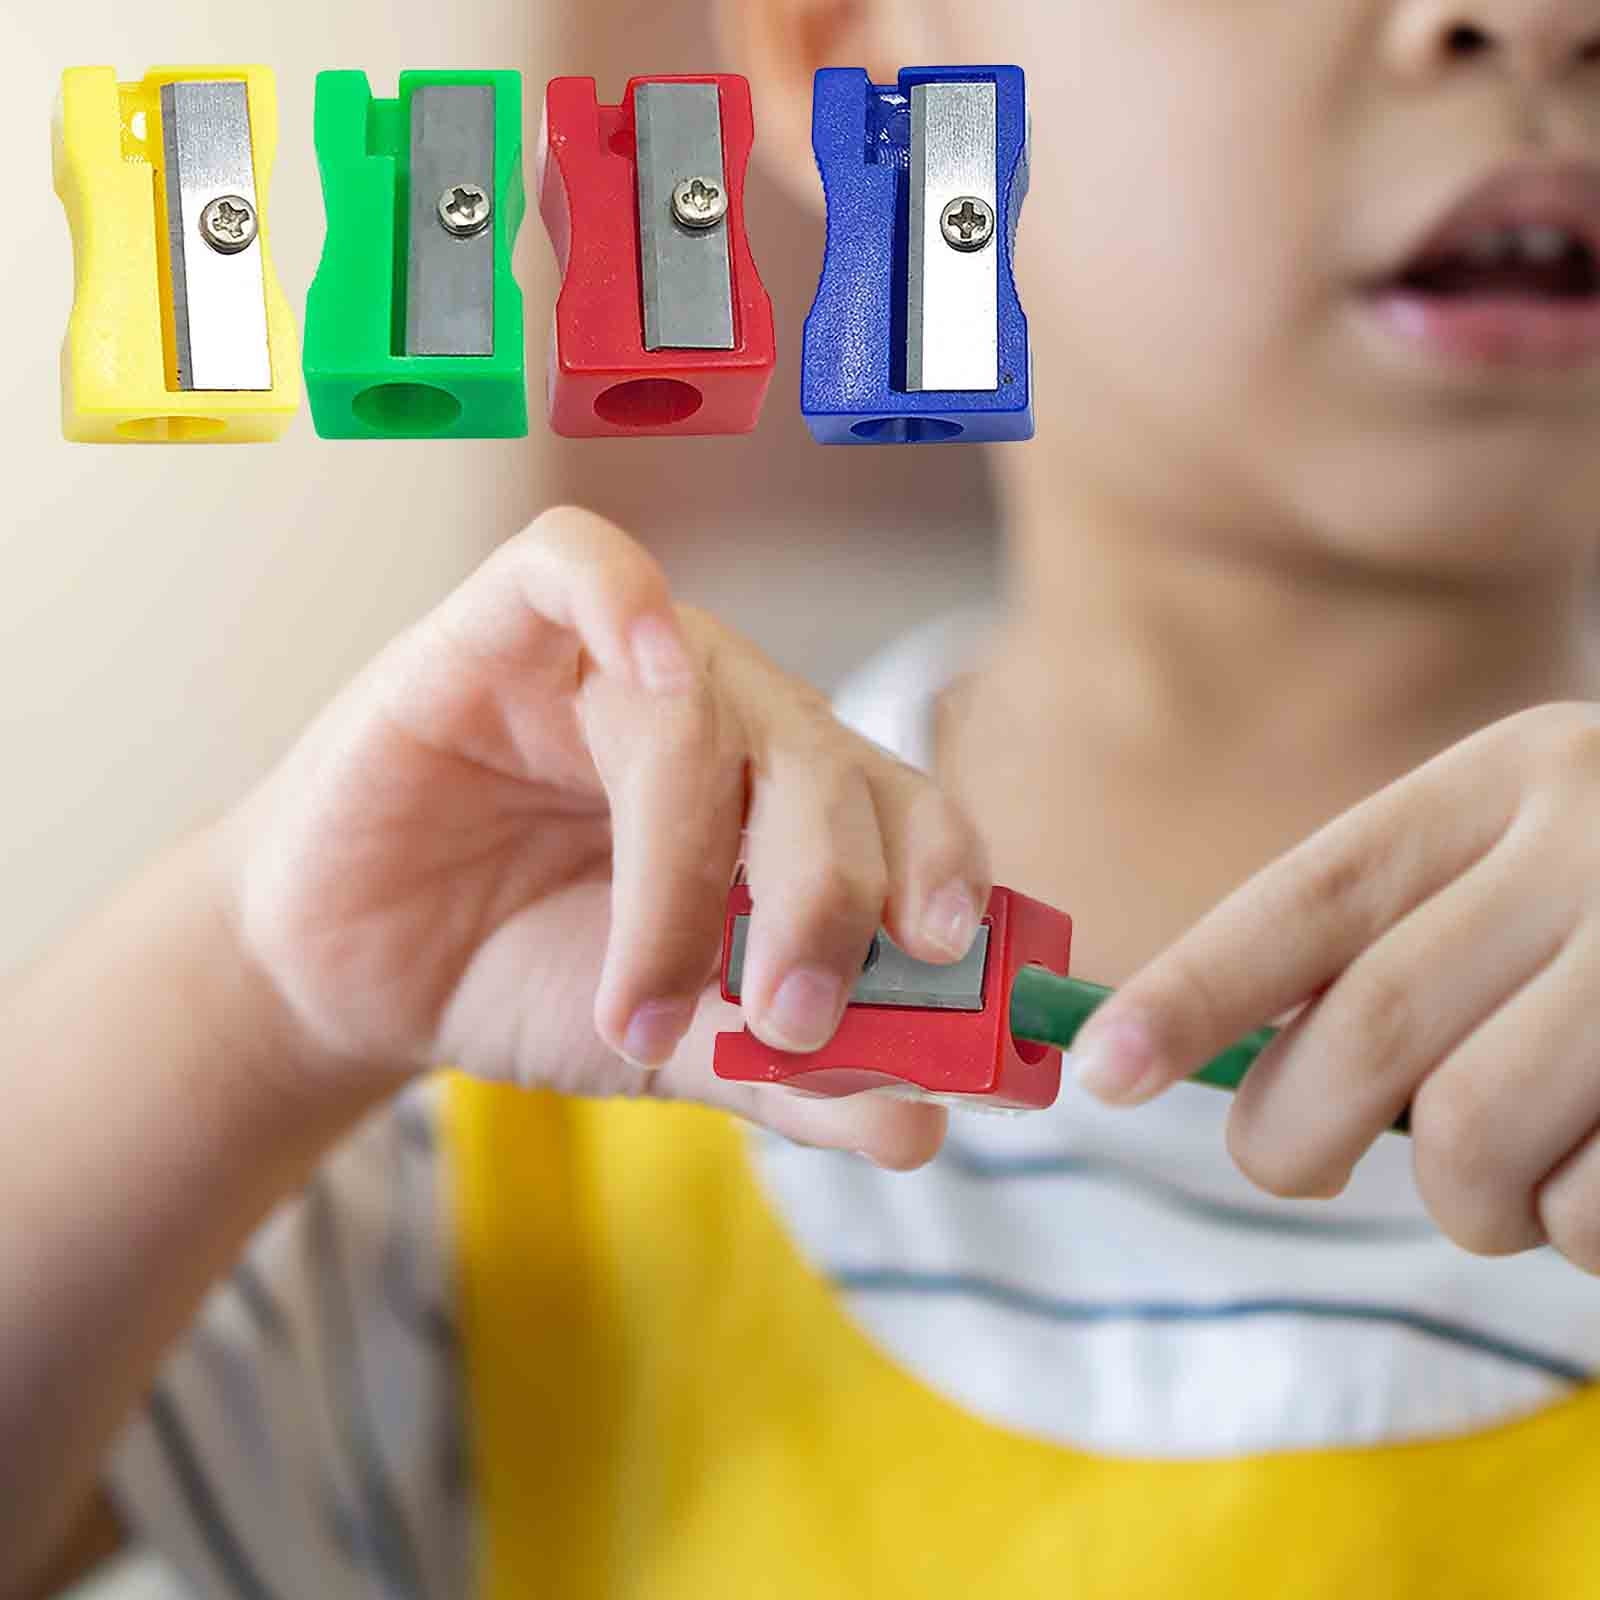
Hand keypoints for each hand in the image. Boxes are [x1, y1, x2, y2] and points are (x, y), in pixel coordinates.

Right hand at [219, 508, 991, 1168]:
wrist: (358, 974)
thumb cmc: (529, 981)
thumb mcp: (679, 1051)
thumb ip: (797, 1084)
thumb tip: (926, 1131)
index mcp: (789, 805)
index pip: (903, 805)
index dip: (941, 863)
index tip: (944, 950)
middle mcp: (726, 720)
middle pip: (822, 763)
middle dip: (823, 899)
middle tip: (791, 1022)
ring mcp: (617, 666)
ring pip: (702, 716)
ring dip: (682, 876)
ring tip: (634, 1013)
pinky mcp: (500, 632)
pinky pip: (576, 563)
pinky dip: (623, 598)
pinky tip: (647, 672)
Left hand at [1069, 703, 1599, 1267]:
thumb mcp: (1523, 873)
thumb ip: (1396, 949)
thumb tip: (1227, 1068)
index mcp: (1509, 781)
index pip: (1312, 899)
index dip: (1192, 992)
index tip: (1098, 1073)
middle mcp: (1596, 841)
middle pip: (1369, 1036)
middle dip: (1293, 1135)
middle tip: (1295, 1157)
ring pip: (1470, 1141)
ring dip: (1461, 1197)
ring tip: (1510, 1166)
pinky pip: (1590, 1210)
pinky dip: (1576, 1232)